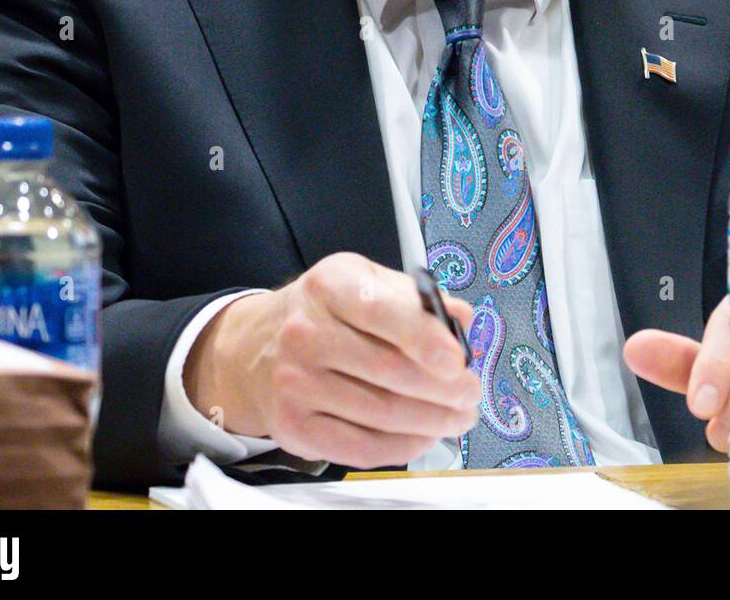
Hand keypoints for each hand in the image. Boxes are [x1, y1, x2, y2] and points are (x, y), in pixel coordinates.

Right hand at [185, 253, 481, 467]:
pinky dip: (403, 447)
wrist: (257, 348)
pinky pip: (361, 448)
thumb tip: (461, 319)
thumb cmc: (327, 312)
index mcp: (329, 286)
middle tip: (471, 392)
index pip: (380, 311)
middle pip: (388, 371)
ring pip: (381, 414)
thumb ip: (417, 298)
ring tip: (458, 416)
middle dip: (443, 388)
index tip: (458, 359)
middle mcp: (305, 333)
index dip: (424, 338)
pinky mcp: (295, 426)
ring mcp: (296, 383)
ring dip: (432, 421)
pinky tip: (424, 436)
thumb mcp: (367, 282)